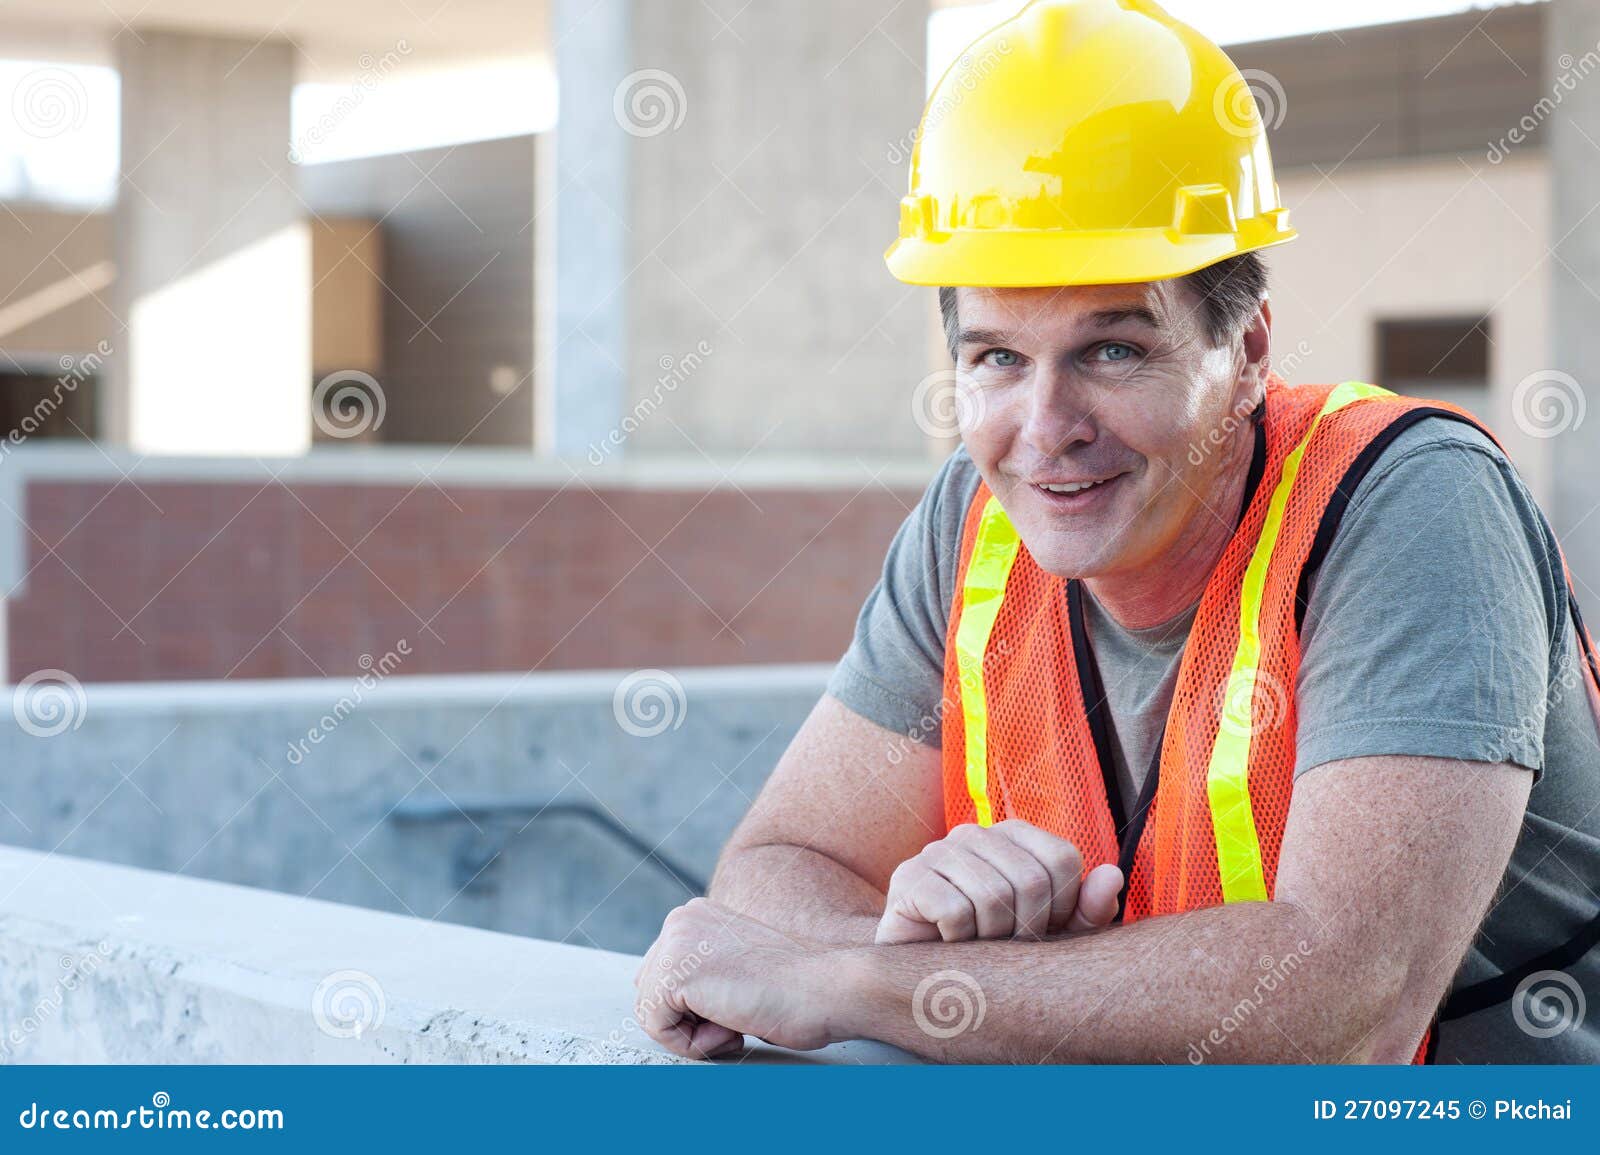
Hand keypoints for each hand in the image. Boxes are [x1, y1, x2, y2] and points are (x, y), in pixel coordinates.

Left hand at [633, 898, 835, 1059]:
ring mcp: (676, 941)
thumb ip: (704, 974)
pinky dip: (691, 1044)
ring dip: (693, 1033)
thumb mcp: (738, 969)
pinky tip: (730, 1025)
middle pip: (650, 992)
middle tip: (736, 1015)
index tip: (736, 1004)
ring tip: (735, 1019)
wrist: (827, 987)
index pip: (661, 977)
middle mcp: (681, 919)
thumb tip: (674, 1003)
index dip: (695, 1009)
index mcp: (697, 915)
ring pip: (650, 1011)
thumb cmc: (797, 988)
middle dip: (688, 1019)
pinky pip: (655, 1026)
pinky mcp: (675, 971)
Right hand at [875, 819, 1122, 944]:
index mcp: (1012, 836)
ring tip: (976, 945)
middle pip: (1031, 880)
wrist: (920, 973)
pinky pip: (956, 911)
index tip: (1040, 932)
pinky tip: (948, 944)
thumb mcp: (1048, 936)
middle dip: (1026, 929)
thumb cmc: (991, 951)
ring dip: (991, 939)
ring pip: (994, 896)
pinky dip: (959, 942)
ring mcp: (937, 851)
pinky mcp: (909, 877)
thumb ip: (1085, 911)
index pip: (1062, 858)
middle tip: (1004, 947)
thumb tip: (1114, 875)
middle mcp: (973, 832)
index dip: (1061, 908)